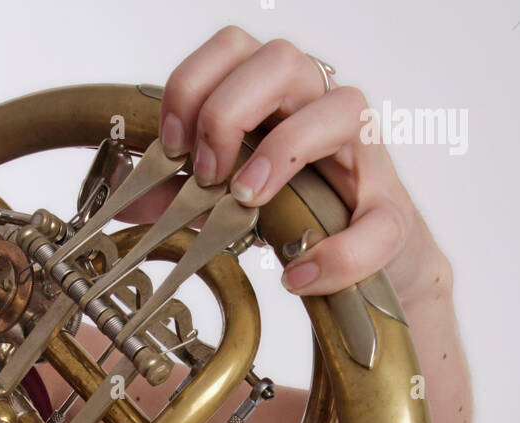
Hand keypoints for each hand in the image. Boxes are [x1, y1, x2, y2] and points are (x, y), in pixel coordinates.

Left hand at [127, 26, 450, 306]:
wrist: (371, 260)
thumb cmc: (302, 212)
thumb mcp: (229, 198)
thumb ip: (182, 192)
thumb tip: (127, 197)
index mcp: (276, 96)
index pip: (233, 50)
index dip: (194, 86)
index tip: (171, 145)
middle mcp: (321, 106)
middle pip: (281, 60)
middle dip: (230, 112)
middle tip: (207, 172)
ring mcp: (363, 151)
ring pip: (342, 105)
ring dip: (285, 150)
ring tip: (250, 199)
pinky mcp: (392, 210)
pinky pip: (377, 221)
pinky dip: (338, 252)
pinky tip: (299, 275)